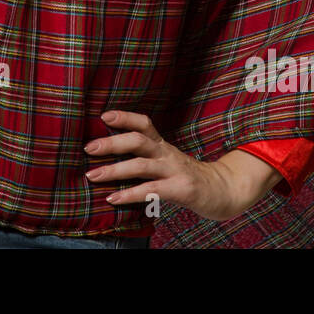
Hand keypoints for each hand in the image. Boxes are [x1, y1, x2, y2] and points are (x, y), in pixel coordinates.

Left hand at [83, 110, 282, 222]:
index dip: (124, 117)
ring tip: (92, 175)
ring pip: (141, 165)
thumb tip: (109, 157)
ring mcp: (175, 170)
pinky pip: (151, 190)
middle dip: (111, 142)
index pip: (144, 124)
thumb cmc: (187, 178)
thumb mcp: (167, 162)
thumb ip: (145, 158)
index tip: (104, 115)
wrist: (225, 191)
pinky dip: (130, 194)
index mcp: (163, 145)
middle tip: (88, 148)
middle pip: (138, 140)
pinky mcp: (181, 189)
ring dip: (114, 170)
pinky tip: (112, 198)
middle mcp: (167, 154)